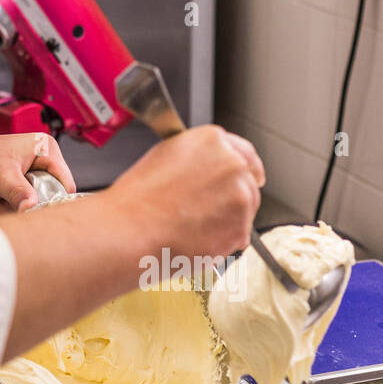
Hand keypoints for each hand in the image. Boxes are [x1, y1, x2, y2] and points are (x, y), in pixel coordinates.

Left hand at [0, 133, 75, 212]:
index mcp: (43, 149)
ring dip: (19, 209)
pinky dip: (10, 211)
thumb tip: (34, 209)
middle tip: (14, 202)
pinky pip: (23, 211)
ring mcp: (27, 179)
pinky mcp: (16, 193)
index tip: (37, 206)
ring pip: (37, 206)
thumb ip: (22, 194)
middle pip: (52, 196)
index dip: (53, 196)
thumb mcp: (1, 177)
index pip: (64, 181)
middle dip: (32, 205)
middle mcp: (38, 163)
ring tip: (1, 198)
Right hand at [105, 124, 264, 259]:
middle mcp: (231, 164)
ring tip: (193, 228)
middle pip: (248, 184)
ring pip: (245, 212)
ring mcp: (240, 196)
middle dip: (233, 200)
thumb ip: (197, 158)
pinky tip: (196, 239)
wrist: (130, 231)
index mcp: (212, 140)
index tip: (252, 177)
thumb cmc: (137, 200)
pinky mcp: (240, 228)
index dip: (248, 168)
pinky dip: (223, 242)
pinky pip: (239, 237)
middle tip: (207, 214)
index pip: (245, 152)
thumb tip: (208, 169)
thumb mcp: (164, 157)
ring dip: (228, 221)